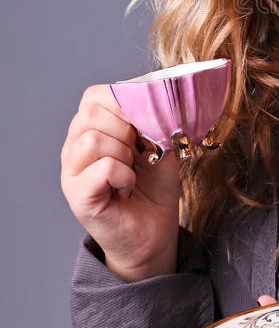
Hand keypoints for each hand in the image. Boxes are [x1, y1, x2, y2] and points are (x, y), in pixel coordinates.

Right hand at [61, 85, 180, 280]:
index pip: (95, 95)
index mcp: (91, 128)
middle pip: (91, 114)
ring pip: (94, 140)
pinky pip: (103, 168)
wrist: (154, 231)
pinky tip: (127, 187)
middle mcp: (74, 147)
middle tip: (138, 152)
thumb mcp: (158, 142)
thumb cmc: (153, 186)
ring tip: (131, 171)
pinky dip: (124, 175)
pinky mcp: (78, 196)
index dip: (124, 102)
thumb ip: (151, 118)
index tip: (144, 123)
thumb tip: (155, 98)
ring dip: (124, 153)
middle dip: (126, 129)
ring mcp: (71, 172)